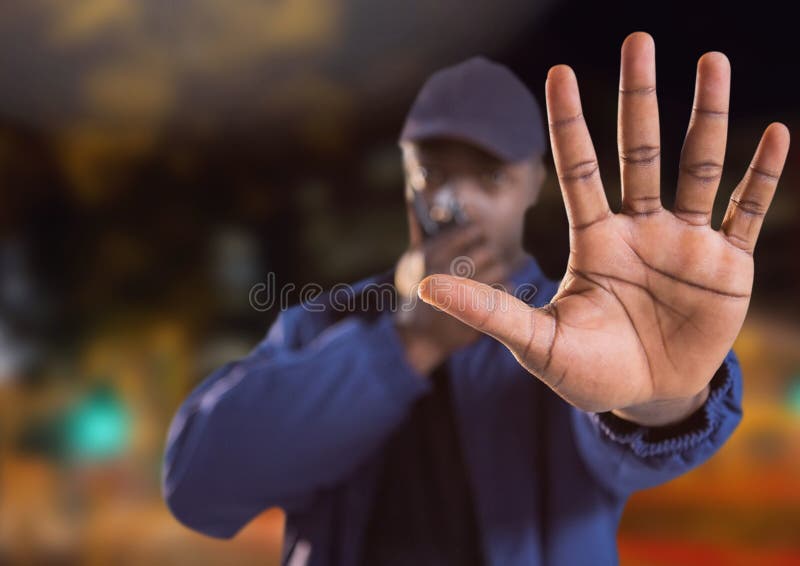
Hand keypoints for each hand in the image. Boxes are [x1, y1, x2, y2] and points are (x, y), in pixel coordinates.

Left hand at [416, 32, 789, 423]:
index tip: (556, 74)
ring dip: (706, 117)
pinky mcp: (726, 266)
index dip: (568, 125)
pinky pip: (745, 211)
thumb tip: (427, 285)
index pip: (578, 171)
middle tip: (637, 40)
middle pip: (638, 153)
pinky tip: (773, 133)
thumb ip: (491, 311)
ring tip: (712, 61)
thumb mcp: (538, 342)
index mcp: (595, 241)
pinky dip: (760, 176)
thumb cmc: (588, 370)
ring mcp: (685, 243)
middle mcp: (639, 230)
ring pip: (697, 167)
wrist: (646, 398)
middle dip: (638, 100)